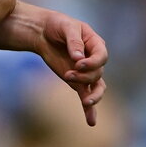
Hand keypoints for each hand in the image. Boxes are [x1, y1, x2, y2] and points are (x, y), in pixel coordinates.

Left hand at [33, 10, 108, 125]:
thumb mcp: (66, 27)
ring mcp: (86, 72)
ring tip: (86, 101)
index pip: (102, 56)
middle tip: (68, 74)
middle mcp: (94, 59)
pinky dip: (90, 110)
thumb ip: (74, 41)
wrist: (43, 32)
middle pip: (98, 73)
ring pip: (96, 87)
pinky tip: (91, 121)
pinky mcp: (76, 82)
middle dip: (85, 77)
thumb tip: (79, 58)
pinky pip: (86, 96)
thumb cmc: (57, 25)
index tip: (78, 63)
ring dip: (91, 94)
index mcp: (95, 43)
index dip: (92, 62)